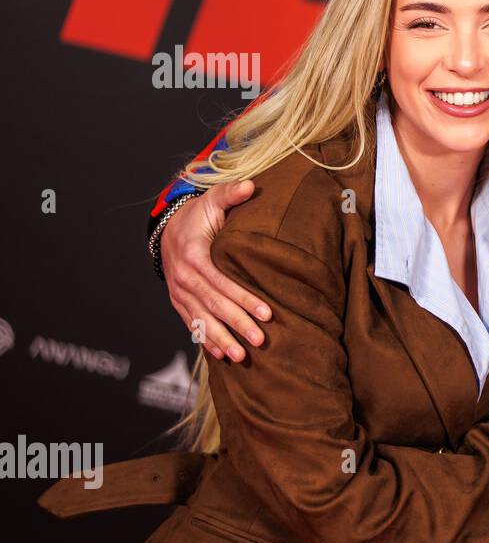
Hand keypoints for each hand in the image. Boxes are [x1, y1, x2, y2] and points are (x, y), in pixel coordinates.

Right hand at [162, 180, 269, 362]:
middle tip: (260, 340)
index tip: (267, 312)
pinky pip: (191, 324)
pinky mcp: (178, 303)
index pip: (222, 281)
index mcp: (194, 255)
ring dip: (221, 339)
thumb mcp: (212, 200)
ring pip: (201, 320)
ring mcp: (179, 293)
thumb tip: (250, 186)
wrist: (168, 229)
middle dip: (237, 324)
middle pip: (213, 305)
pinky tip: (222, 355)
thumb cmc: (199, 216)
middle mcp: (183, 277)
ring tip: (241, 356)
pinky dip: (205, 340)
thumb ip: (230, 194)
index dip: (244, 297)